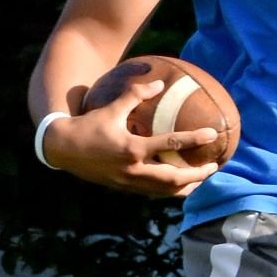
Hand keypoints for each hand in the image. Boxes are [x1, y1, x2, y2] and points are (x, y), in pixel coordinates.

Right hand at [41, 74, 221, 197]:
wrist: (63, 149)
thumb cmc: (88, 124)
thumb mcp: (111, 107)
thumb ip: (136, 94)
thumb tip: (159, 83)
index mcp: (132, 148)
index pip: (171, 144)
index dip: (194, 139)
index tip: (212, 135)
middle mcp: (133, 169)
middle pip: (174, 178)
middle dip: (197, 175)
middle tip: (213, 167)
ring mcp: (129, 182)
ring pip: (164, 191)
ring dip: (186, 187)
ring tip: (200, 180)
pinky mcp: (124, 188)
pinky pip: (152, 192)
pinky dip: (168, 190)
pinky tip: (178, 185)